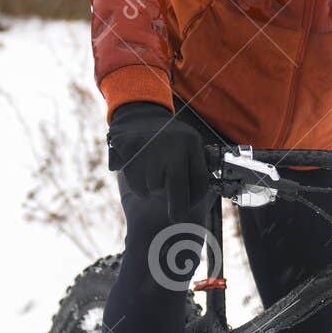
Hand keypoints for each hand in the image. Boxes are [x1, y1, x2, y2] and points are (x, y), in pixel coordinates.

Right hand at [106, 102, 209, 219]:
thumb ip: (193, 168)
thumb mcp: (187, 146)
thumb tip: (202, 199)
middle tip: (176, 218)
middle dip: (177, 206)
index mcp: (191, 142)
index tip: (190, 208)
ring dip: (151, 189)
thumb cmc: (168, 140)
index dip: (196, 198)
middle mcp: (173, 142)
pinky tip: (137, 169)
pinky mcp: (130, 147)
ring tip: (151, 175)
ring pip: (152, 185)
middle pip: (177, 184)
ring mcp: (150, 144)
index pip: (200, 179)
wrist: (139, 114)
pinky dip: (135, 182)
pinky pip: (134, 180)